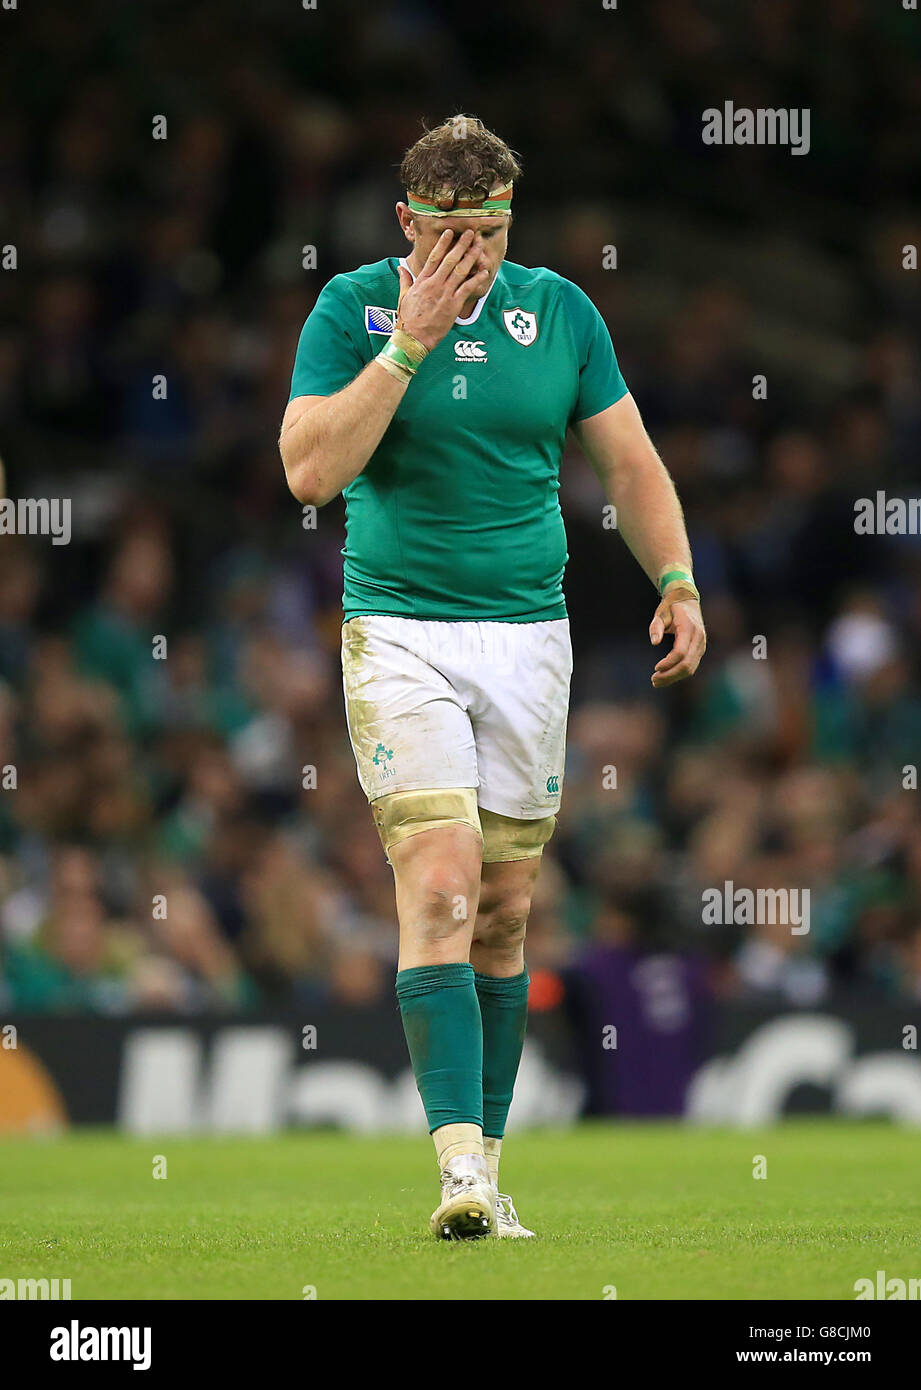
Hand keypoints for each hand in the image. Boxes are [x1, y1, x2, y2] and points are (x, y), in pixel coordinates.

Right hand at [395, 230, 490, 350]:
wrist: (413, 338)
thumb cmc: (408, 319)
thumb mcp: (403, 297)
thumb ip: (405, 280)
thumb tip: (401, 267)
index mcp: (422, 280)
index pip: (434, 257)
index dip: (443, 243)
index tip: (450, 232)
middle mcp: (434, 284)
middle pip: (450, 259)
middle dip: (461, 244)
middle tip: (470, 233)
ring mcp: (445, 294)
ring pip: (460, 271)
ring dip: (471, 257)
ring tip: (479, 246)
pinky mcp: (453, 305)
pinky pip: (467, 289)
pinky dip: (476, 279)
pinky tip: (484, 271)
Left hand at [649, 585, 706, 687]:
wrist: (687, 600)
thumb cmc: (671, 607)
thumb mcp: (661, 613)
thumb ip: (656, 626)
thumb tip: (654, 642)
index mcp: (689, 628)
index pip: (681, 652)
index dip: (669, 663)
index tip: (656, 668)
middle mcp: (698, 638)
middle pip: (687, 664)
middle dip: (670, 675)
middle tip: (653, 681)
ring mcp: (701, 645)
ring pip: (690, 668)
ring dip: (674, 677)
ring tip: (656, 681)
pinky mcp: (699, 650)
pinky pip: (691, 666)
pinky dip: (679, 674)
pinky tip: (666, 676)